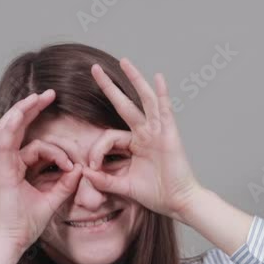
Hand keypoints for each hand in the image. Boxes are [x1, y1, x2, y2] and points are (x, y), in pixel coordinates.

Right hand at [0, 89, 84, 252]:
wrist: (10, 241)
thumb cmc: (25, 225)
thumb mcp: (51, 201)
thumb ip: (65, 185)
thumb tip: (79, 170)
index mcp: (15, 168)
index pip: (33, 146)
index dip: (55, 149)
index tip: (71, 163)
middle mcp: (5, 163)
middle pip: (17, 128)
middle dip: (32, 109)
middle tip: (49, 94)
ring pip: (8, 127)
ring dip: (23, 110)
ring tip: (38, 96)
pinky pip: (3, 139)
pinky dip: (13, 124)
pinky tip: (23, 111)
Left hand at [80, 58, 202, 219]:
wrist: (178, 202)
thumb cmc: (156, 194)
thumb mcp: (124, 186)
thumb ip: (104, 180)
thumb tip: (85, 173)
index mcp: (135, 145)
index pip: (109, 137)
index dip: (97, 150)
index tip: (92, 168)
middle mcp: (146, 134)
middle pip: (125, 104)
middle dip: (110, 87)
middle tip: (95, 69)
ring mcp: (158, 131)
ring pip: (145, 100)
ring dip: (135, 80)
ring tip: (125, 62)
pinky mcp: (170, 134)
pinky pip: (165, 110)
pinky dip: (163, 94)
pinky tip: (159, 78)